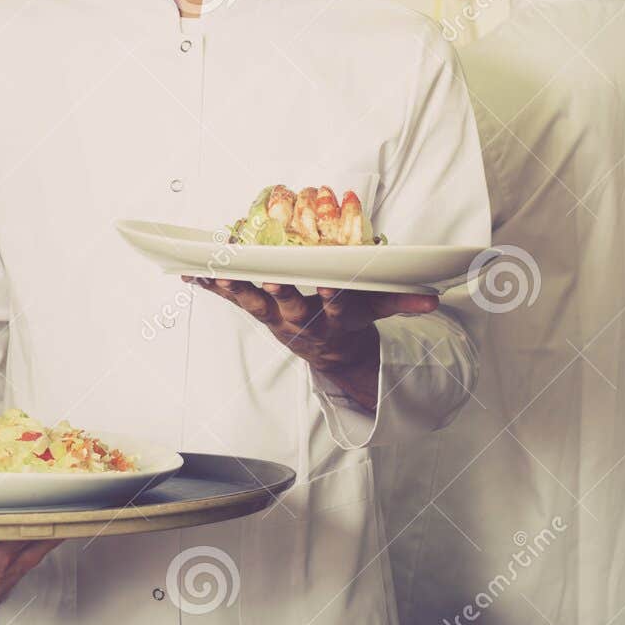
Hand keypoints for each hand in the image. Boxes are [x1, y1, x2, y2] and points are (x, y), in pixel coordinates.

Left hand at [187, 278, 437, 407]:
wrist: (333, 354)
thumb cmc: (354, 321)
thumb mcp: (378, 313)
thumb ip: (402, 303)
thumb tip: (435, 302)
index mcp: (334, 318)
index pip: (336, 305)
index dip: (333, 295)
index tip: (328, 283)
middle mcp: (302, 321)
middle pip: (288, 304)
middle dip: (277, 289)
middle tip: (264, 271)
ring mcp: (276, 318)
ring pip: (253, 301)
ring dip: (233, 285)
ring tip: (213, 269)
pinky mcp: (258, 313)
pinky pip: (233, 298)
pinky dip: (211, 285)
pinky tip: (189, 271)